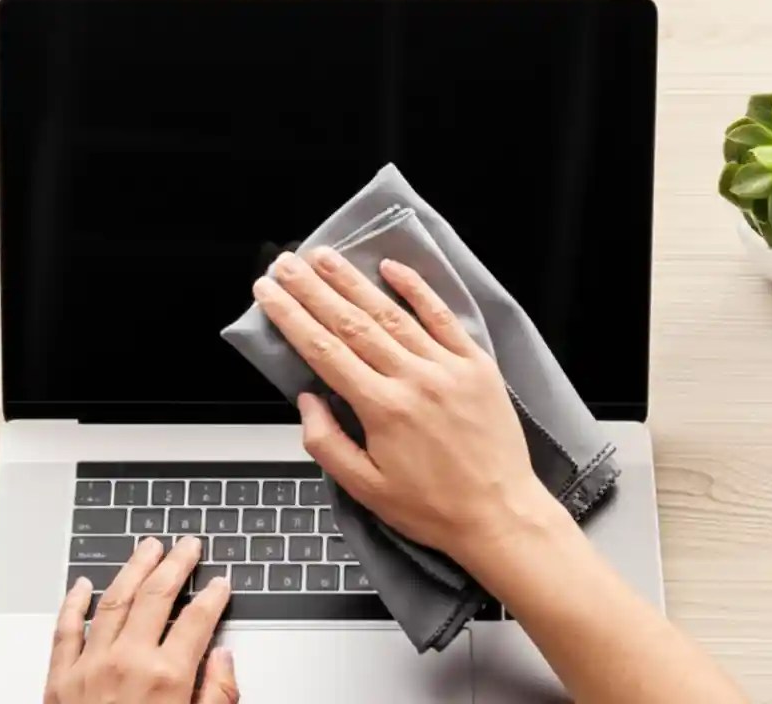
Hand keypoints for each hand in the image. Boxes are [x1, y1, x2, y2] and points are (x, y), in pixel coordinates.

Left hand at [45, 536, 239, 703]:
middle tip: (187, 545)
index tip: (220, 583)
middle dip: (176, 564)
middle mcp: (127, 663)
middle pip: (156, 595)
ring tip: (147, 547)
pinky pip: (65, 629)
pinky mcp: (58, 680)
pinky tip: (82, 584)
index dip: (213, 596)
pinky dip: (73, 602)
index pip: (198, 620)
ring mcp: (89, 668)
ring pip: (112, 600)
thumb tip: (223, 661)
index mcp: (167, 678)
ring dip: (133, 568)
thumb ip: (216, 697)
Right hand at [252, 248, 557, 563]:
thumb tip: (306, 400)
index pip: (324, 351)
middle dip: (313, 290)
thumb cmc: (433, 508)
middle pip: (352, 323)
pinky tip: (391, 267)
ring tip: (324, 257)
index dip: (291, 317)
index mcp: (383, 410)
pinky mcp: (476, 365)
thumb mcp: (366, 489)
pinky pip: (442, 317)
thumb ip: (327, 443)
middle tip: (286, 264)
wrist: (501, 514)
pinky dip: (416, 289)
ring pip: (391, 313)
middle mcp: (413, 379)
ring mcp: (447, 367)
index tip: (269, 292)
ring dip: (353, 281)